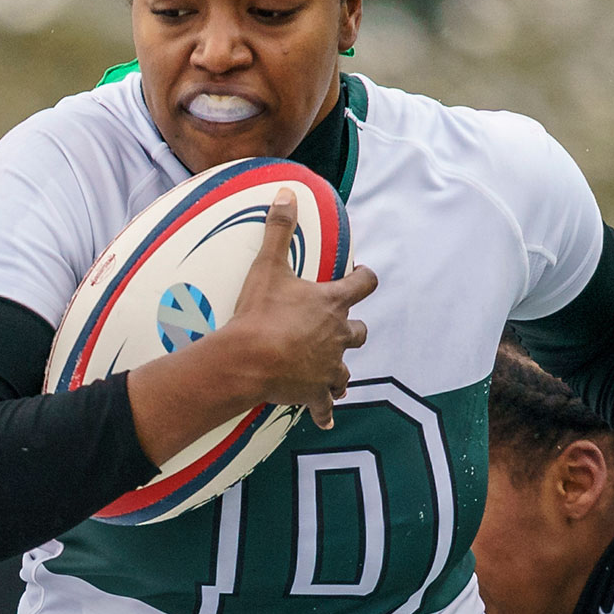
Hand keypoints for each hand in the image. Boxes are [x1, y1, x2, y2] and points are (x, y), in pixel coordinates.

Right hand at [226, 188, 376, 428]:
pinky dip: (325, 411)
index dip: (364, 278)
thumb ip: (280, 230)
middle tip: (335, 327)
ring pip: (346, 370)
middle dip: (350, 329)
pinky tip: (326, 419)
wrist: (249, 360)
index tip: (359, 275)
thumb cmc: (260, 313)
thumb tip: (287, 194)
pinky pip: (326, 406)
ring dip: (339, 369)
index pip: (364, 284)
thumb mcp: (269, 266)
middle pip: (359, 331)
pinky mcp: (315, 393)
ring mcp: (329, 367)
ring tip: (329, 370)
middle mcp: (339, 335)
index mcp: (332, 303)